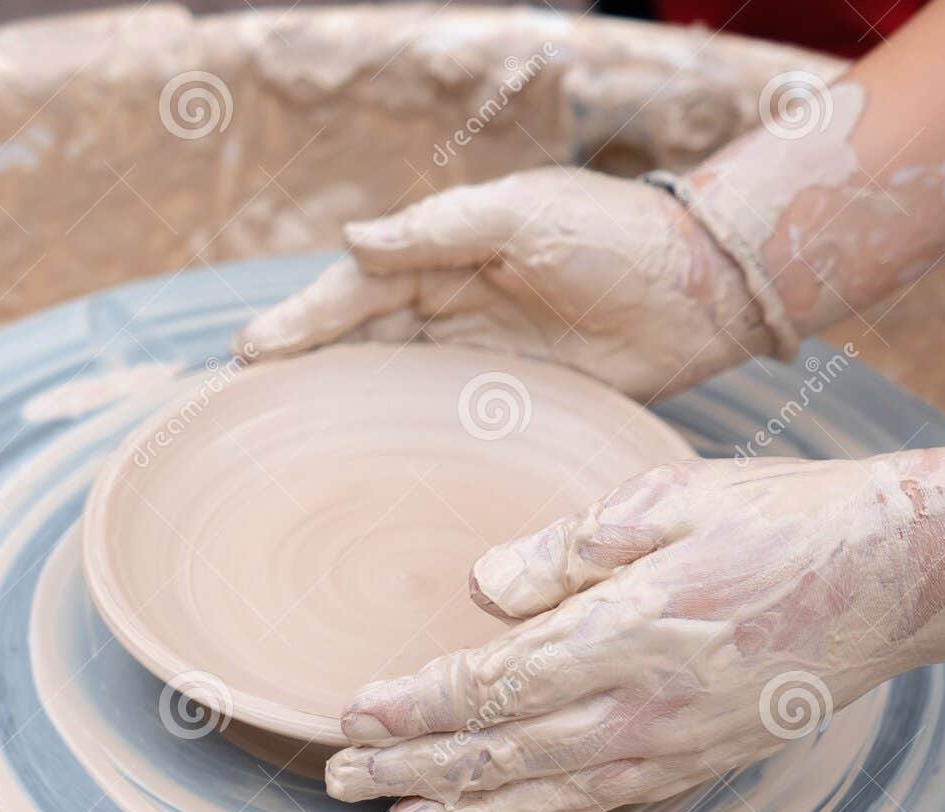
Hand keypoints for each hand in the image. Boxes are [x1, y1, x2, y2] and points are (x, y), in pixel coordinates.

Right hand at [236, 168, 772, 401]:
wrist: (700, 294)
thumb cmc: (614, 237)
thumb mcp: (523, 216)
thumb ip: (438, 230)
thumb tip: (352, 238)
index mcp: (445, 254)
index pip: (357, 289)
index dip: (303, 320)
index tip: (253, 351)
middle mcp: (450, 305)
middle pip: (359, 340)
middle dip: (302, 367)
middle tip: (245, 407)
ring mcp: (475, 357)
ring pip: (389, 384)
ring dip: (339, 407)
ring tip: (281, 440)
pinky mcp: (507, 401)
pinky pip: (438, 421)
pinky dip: (397, 438)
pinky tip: (363, 463)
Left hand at [324, 437, 944, 811]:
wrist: (894, 575)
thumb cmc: (779, 520)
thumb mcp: (671, 500)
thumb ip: (569, 548)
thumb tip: (482, 587)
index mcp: (629, 631)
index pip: (494, 685)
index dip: (415, 706)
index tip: (350, 714)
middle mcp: (646, 706)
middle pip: (503, 750)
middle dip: (414, 766)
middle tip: (338, 779)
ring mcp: (675, 746)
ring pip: (546, 791)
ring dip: (465, 810)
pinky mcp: (699, 761)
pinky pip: (601, 800)